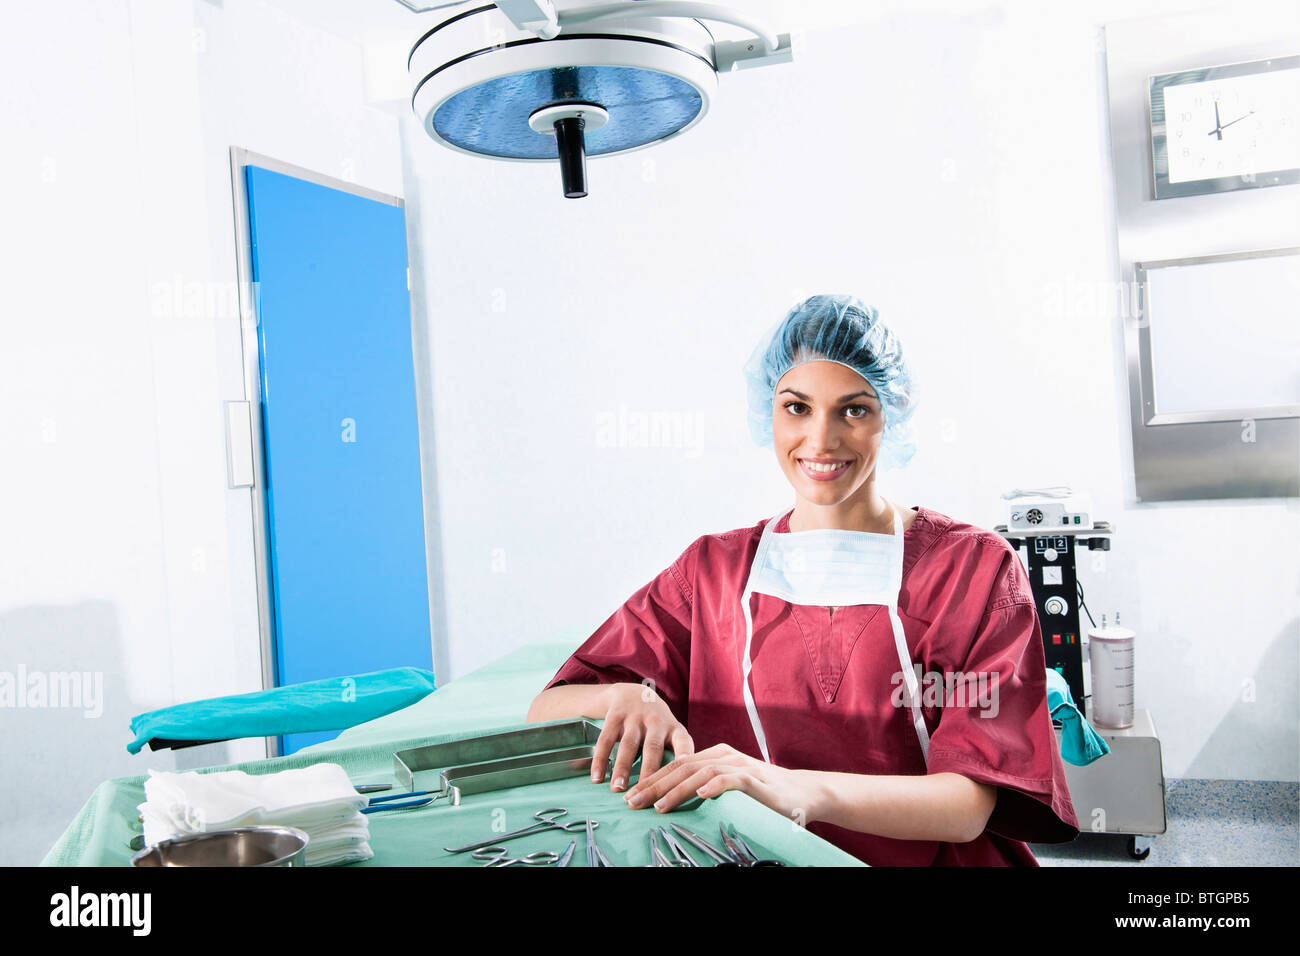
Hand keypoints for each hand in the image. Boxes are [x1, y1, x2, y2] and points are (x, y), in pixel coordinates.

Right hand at [591, 682, 693, 792]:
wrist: (633, 693)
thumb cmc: (657, 726)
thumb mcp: (672, 734)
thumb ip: (677, 756)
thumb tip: (681, 791)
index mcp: (674, 728)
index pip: (683, 743)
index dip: (684, 757)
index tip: (683, 775)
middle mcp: (657, 721)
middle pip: (653, 748)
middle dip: (648, 772)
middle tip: (644, 796)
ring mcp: (635, 717)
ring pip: (629, 744)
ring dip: (622, 767)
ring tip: (617, 789)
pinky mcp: (616, 715)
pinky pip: (606, 739)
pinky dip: (600, 759)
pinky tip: (596, 777)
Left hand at [622, 742, 823, 820]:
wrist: (802, 793)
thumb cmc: (762, 792)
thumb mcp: (729, 784)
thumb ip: (706, 783)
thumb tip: (673, 795)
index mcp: (716, 755)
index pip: (677, 765)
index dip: (652, 778)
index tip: (631, 795)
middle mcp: (725, 756)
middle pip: (682, 768)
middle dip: (655, 785)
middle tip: (633, 802)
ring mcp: (740, 766)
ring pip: (701, 773)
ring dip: (677, 790)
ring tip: (659, 805)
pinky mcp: (756, 780)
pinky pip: (732, 780)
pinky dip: (715, 786)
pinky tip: (700, 795)